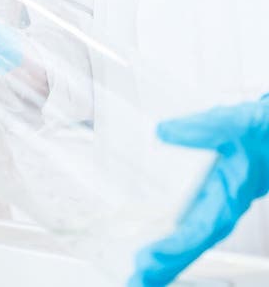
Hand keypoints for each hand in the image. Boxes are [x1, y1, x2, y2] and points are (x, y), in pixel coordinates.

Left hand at [128, 97, 268, 285]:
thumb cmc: (256, 133)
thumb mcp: (231, 123)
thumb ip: (199, 128)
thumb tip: (163, 132)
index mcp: (228, 198)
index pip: (198, 230)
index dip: (174, 246)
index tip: (151, 258)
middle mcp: (219, 210)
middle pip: (189, 246)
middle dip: (164, 266)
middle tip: (136, 279)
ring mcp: (211, 211)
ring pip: (186, 243)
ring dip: (164, 262)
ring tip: (139, 276)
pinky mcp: (205, 205)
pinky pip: (184, 231)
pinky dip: (169, 246)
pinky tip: (153, 254)